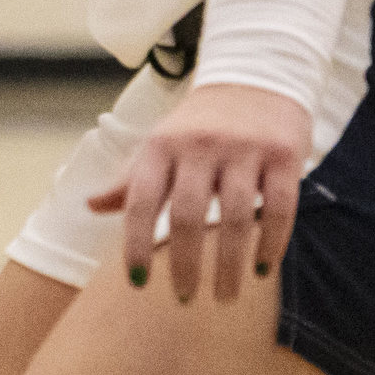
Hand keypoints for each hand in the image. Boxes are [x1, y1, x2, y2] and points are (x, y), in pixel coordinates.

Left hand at [87, 79, 311, 304]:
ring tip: (224, 297)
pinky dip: (271, 243)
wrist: (256, 74)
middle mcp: (199, 146)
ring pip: (235, 216)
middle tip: (184, 300)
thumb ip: (131, 178)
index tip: (138, 284)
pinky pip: (279, 207)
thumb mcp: (159, 143)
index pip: (141, 202)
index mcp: (160, 146)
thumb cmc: (198, 123)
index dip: (135, 244)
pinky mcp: (284, 154)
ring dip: (229, 265)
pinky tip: (263, 270)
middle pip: (187, 214)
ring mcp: (244, 149)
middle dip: (184, 264)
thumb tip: (90, 206)